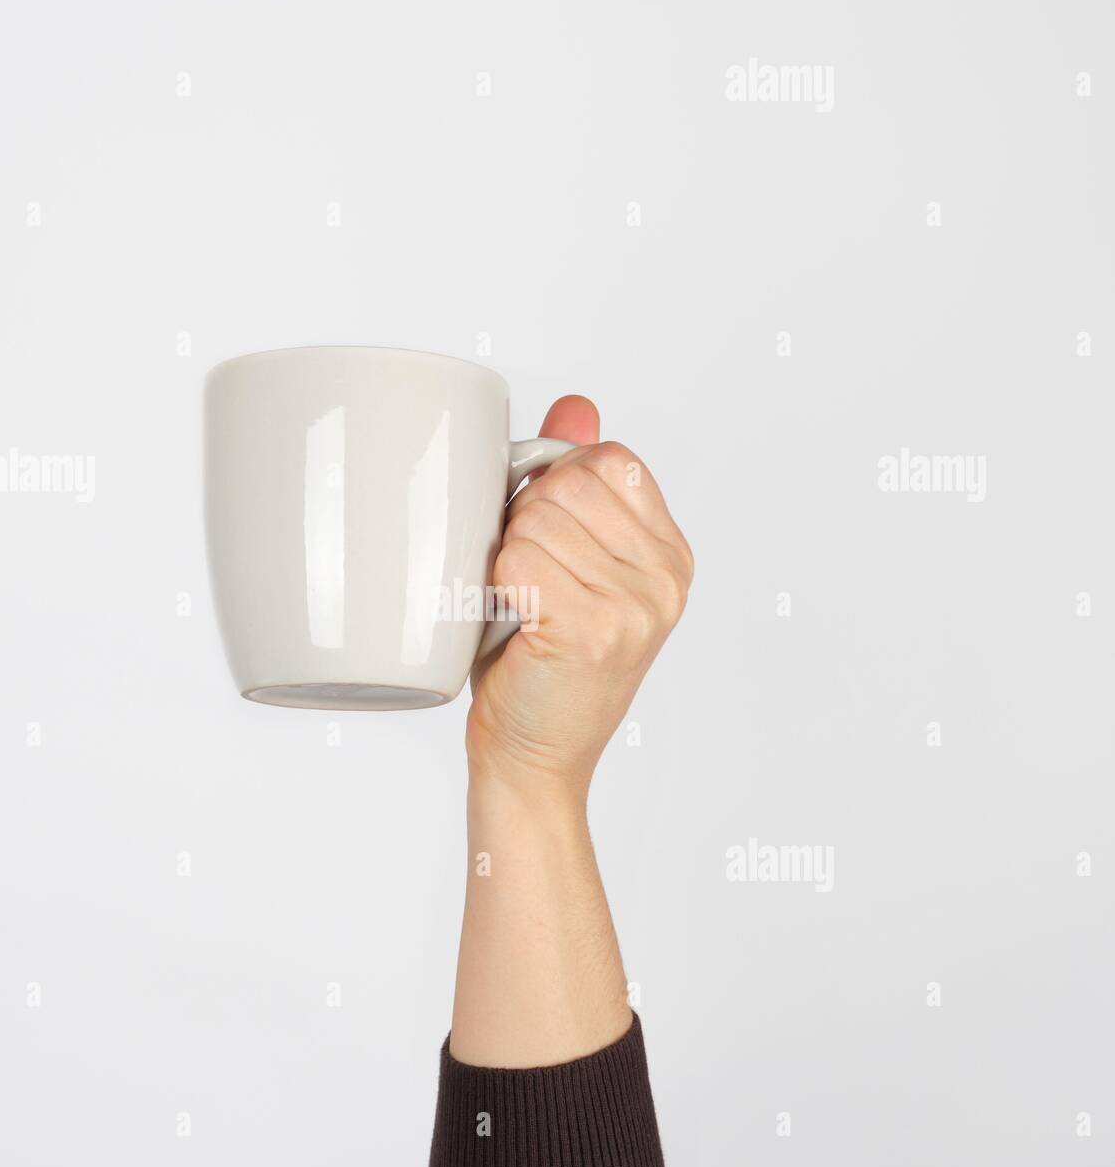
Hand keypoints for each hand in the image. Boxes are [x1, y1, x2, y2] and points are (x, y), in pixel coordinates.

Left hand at [466, 396, 693, 800]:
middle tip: (523, 585)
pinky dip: (496, 589)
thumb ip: (579, 484)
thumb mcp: (569, 565)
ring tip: (518, 609)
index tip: (546, 541)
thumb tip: (577, 406)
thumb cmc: (539, 665)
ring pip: (536, 521)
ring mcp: (636, 606)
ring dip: (505, 560)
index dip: (556, 487)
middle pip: (567, 485)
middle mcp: (667, 579)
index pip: (609, 461)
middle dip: (523, 524)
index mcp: (671, 555)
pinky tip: (513, 625)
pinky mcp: (593, 631)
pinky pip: (518, 562)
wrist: (533, 761)